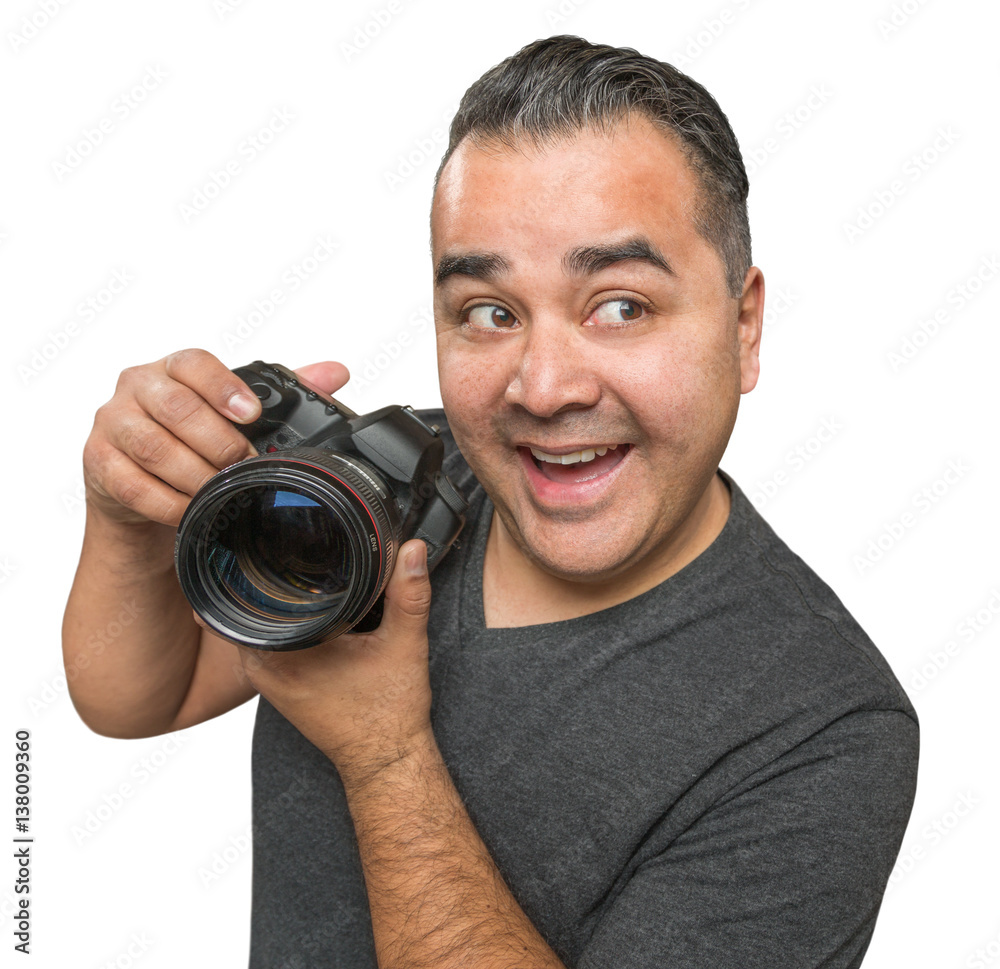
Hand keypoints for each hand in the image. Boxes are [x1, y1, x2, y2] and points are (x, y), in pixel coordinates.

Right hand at [83, 349, 349, 526]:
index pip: (193, 363)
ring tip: (223, 490)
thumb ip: (286, 391)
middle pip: (176, 408)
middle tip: (245, 464)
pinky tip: (192, 509)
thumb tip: (335, 373)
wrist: (141, 486)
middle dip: (218, 442)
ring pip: (154, 447)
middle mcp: (137, 388)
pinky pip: (135, 486)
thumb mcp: (236, 414)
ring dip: (196, 474)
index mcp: (174, 369)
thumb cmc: (193, 441)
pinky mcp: (99, 464)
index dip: (222, 387)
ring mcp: (112, 424)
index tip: (251, 413)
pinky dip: (170, 502)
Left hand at [226, 539, 434, 784]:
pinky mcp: (281, 685)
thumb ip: (408, 594)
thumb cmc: (388, 716)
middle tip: (296, 553)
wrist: (387, 759)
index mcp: (284, 654)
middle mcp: (267, 668)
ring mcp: (270, 680)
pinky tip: (311, 611)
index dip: (258, 564)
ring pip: (259, 624)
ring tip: (304, 577)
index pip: (247, 597)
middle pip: (248, 606)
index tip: (274, 542)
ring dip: (276, 602)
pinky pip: (270, 643)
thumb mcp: (404, 645)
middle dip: (270, 577)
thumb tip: (411, 552)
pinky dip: (286, 625)